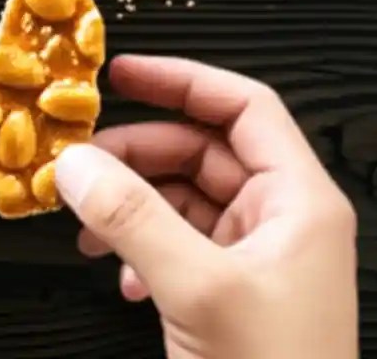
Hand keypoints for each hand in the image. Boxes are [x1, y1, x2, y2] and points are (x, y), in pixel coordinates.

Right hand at [55, 56, 357, 358]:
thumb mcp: (198, 291)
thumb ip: (135, 221)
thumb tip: (76, 163)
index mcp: (300, 201)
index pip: (243, 107)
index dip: (182, 82)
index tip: (119, 76)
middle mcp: (285, 222)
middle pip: (205, 154)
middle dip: (139, 155)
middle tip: (79, 165)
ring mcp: (260, 263)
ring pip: (186, 204)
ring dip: (133, 208)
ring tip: (87, 230)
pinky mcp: (234, 301)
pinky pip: (182, 250)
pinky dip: (144, 254)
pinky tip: (123, 281)